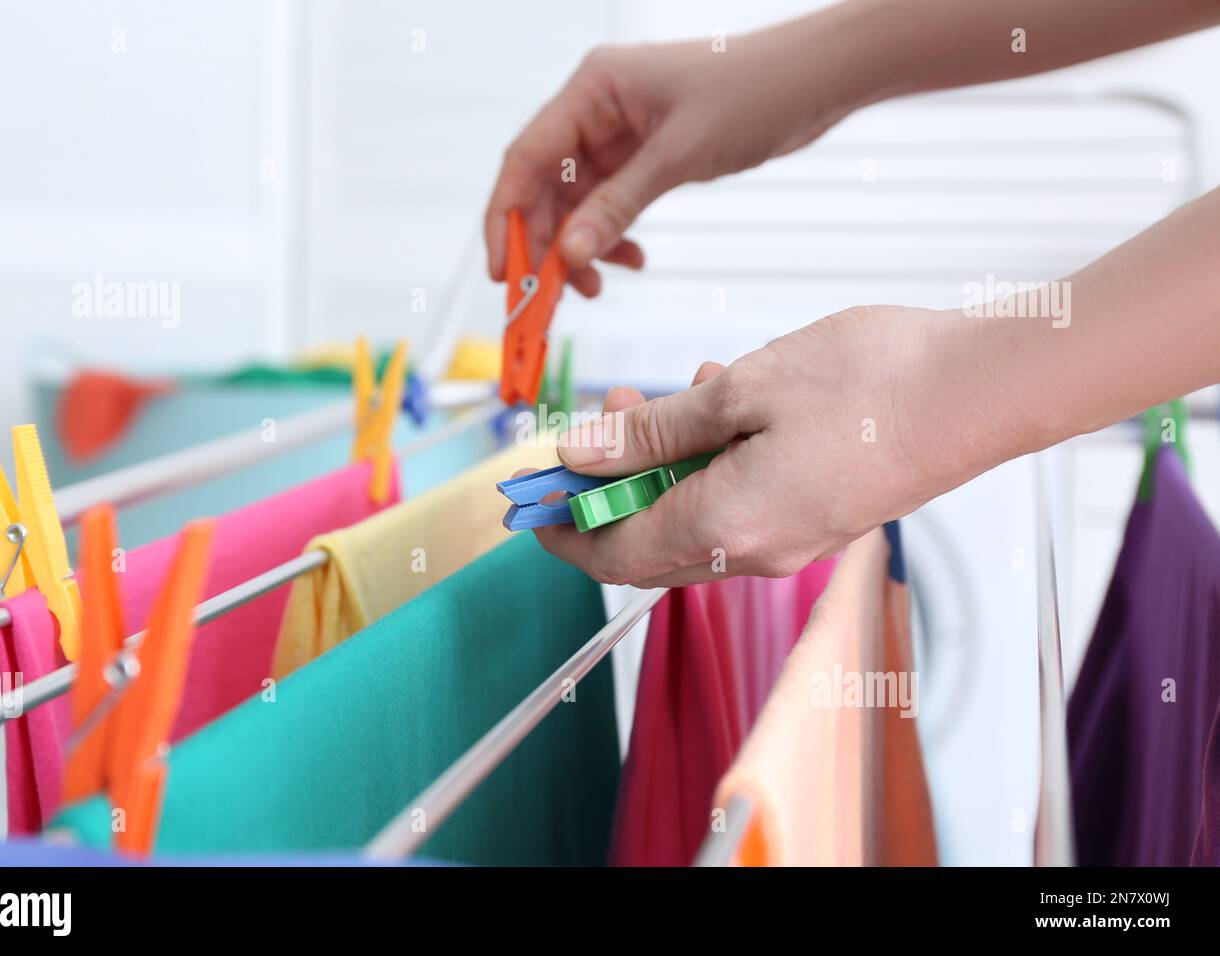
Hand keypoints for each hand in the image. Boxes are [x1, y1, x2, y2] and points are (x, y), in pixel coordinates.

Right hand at [484, 29, 859, 296]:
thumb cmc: (754, 93)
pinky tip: (634, 262)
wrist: (815, 80)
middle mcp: (596, 108)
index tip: (502, 274)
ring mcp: (619, 132)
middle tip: (546, 300)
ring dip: (581, 248)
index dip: (507, 220)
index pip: (525, 160)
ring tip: (598, 288)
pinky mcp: (644, 153)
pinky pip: (610, 203)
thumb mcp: (678, 156)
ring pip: (577, 202)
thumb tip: (569, 256)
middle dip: (545, 246)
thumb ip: (618, 207)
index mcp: (591, 90)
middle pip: (545, 187)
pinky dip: (614, 236)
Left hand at [532, 305, 989, 586]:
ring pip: (695, 516)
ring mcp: (793, 540)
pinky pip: (740, 504)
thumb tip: (578, 454)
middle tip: (599, 419)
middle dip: (612, 485)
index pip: (614, 556)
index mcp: (726, 527)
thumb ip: (651, 432)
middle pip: (651, 540)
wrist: (980, 389)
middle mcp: (756, 552)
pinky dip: (711, 462)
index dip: (565, 529)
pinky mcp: (819, 518)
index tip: (533, 500)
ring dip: (663, 465)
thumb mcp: (737, 392)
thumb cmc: (867, 384)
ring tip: (662, 397)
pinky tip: (720, 403)